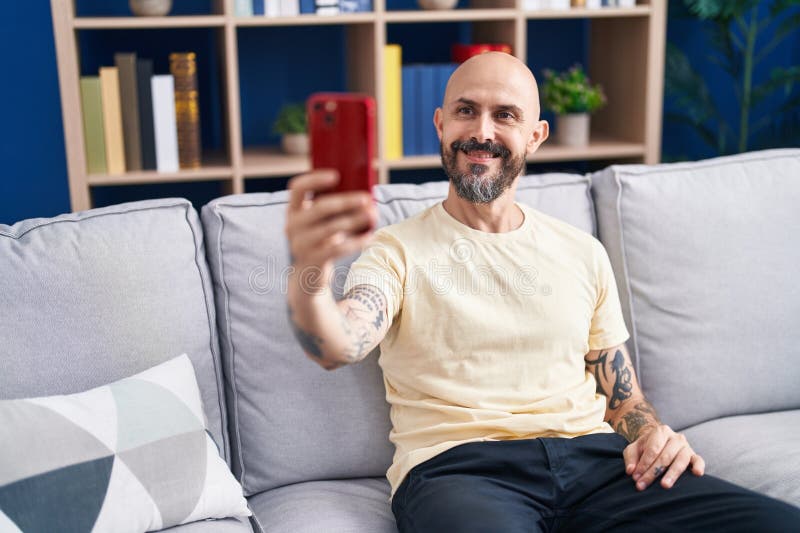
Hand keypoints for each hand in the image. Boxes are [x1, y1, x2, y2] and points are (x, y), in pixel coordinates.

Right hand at [285, 170, 376, 286]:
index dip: (315, 179)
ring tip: (372, 214)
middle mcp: (292, 225)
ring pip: (332, 228)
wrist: (308, 272)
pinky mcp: (313, 260)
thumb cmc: (320, 238)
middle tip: (366, 198)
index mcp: (293, 210)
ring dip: (355, 220)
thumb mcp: (319, 221)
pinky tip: (370, 235)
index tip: (336, 175)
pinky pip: (338, 248)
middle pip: (320, 208)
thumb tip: (362, 196)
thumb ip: (331, 207)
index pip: (298, 188)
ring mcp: (301, 244)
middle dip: (346, 201)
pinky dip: (356, 241)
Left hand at [623, 424, 704, 490]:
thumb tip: (631, 471)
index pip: (652, 449)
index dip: (644, 464)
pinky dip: (699, 466)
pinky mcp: (694, 456)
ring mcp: (686, 446)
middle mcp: (676, 437)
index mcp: (660, 431)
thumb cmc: (645, 448)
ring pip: (681, 460)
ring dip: (672, 474)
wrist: (658, 443)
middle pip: (665, 456)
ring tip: (664, 485)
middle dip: (653, 472)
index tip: (636, 477)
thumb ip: (630, 459)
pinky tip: (697, 474)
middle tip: (643, 485)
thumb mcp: (633, 449)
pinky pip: (699, 460)